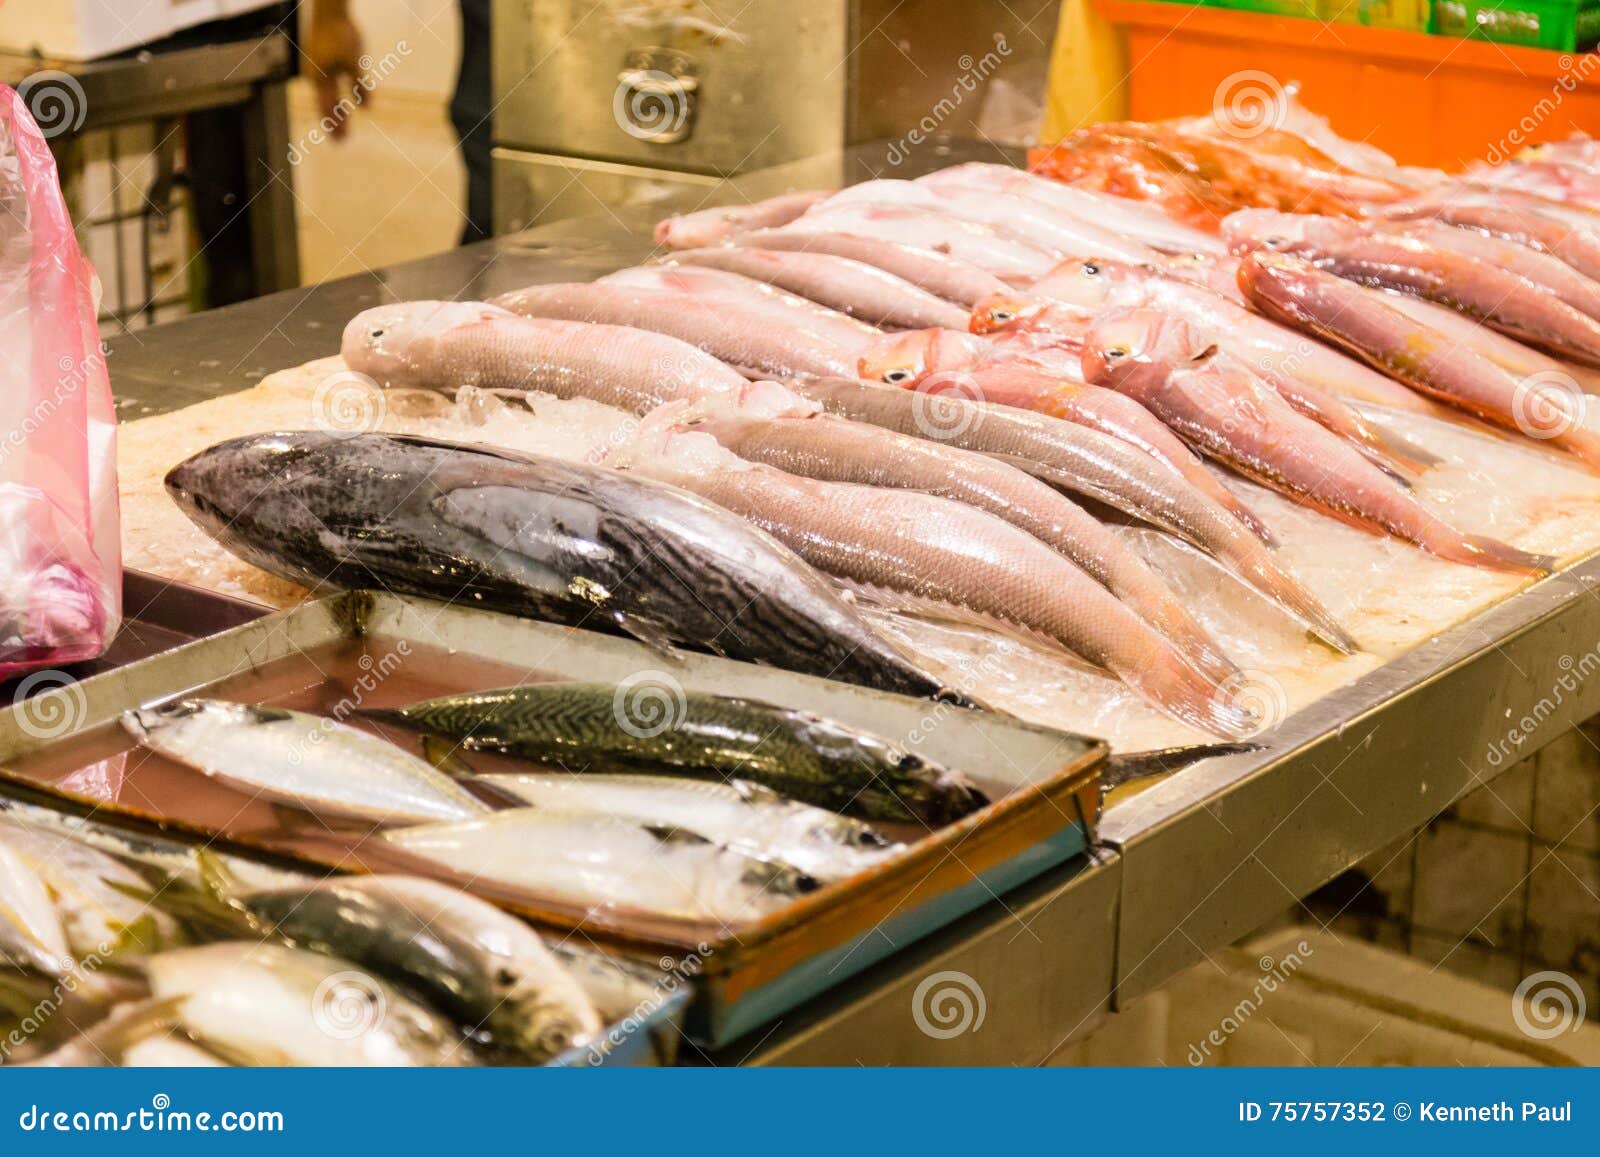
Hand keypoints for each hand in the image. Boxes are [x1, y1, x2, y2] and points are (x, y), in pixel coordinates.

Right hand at [303, 0, 365, 137]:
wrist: (331, 14)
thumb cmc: (341, 36)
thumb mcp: (353, 62)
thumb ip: (360, 86)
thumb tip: (366, 109)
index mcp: (320, 79)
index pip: (327, 109)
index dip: (334, 126)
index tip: (339, 142)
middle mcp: (318, 77)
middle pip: (326, 106)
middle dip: (334, 125)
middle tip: (340, 143)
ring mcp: (322, 70)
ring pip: (329, 97)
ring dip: (337, 113)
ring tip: (342, 128)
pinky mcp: (329, 63)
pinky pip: (337, 84)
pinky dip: (344, 96)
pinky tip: (357, 105)